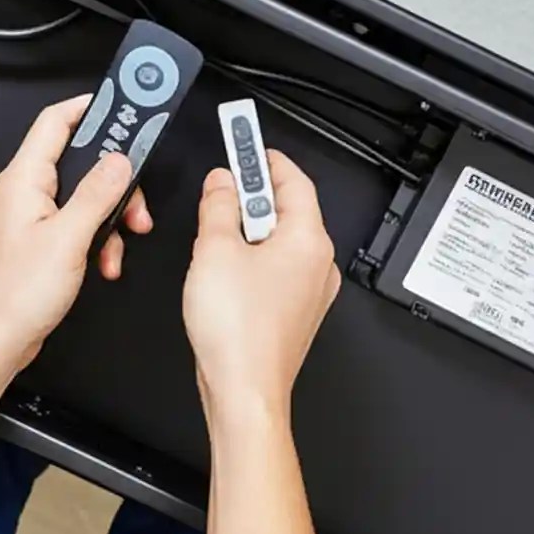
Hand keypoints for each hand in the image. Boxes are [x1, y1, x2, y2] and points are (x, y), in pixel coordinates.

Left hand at [0, 95, 152, 371]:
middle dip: (115, 179)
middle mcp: (22, 193)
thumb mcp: (67, 239)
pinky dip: (96, 239)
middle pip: (78, 161)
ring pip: (83, 197)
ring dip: (109, 217)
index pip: (56, 121)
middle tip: (136, 196)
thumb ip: (97, 194)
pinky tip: (102, 262)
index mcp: (22, 180)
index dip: (90, 105)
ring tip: (120, 240)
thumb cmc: (12, 299)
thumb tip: (119, 161)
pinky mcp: (37, 242)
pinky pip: (75, 225)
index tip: (124, 103)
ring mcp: (28, 217)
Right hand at [182, 150, 339, 418]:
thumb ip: (219, 207)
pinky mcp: (294, 312)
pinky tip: (222, 268)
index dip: (265, 159)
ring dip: (249, 229)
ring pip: (280, 242)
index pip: (295, 180)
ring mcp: (309, 291)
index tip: (245, 142)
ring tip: (215, 231)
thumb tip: (222, 183)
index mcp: (309, 240)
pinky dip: (252, 258)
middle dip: (252, 195)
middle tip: (223, 184)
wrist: (245, 392)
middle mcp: (318, 264)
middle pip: (289, 210)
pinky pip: (276, 269)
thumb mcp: (215, 250)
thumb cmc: (238, 332)